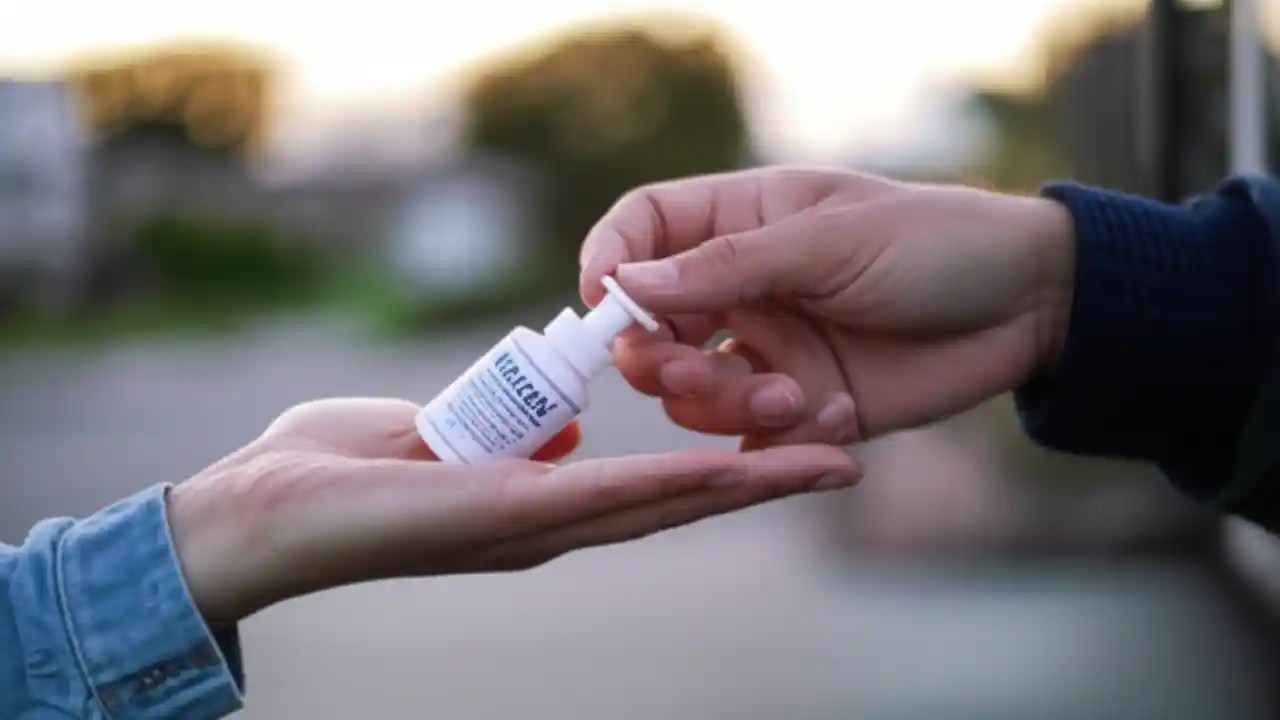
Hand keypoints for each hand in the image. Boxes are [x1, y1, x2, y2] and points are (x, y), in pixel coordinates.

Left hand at [168, 398, 858, 627]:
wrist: (263, 510)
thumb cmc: (335, 470)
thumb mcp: (440, 431)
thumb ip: (503, 427)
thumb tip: (563, 423)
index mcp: (539, 501)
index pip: (649, 485)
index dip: (720, 469)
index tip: (782, 444)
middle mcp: (552, 524)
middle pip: (679, 501)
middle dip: (763, 482)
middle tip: (843, 460)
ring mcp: (537, 525)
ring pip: (665, 503)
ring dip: (748, 485)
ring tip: (826, 462)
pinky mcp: (508, 515)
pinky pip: (608, 495)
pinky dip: (676, 483)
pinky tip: (736, 471)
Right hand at [579, 167, 1074, 448]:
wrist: (1029, 309)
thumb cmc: (935, 244)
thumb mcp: (830, 241)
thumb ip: (730, 266)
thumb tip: (630, 282)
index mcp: (741, 223)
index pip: (643, 230)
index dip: (610, 263)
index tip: (603, 304)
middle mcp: (743, 289)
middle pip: (648, 328)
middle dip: (658, 360)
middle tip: (689, 372)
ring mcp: (768, 350)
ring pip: (690, 397)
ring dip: (728, 407)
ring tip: (797, 398)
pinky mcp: (803, 407)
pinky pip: (752, 441)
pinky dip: (780, 443)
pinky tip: (838, 420)